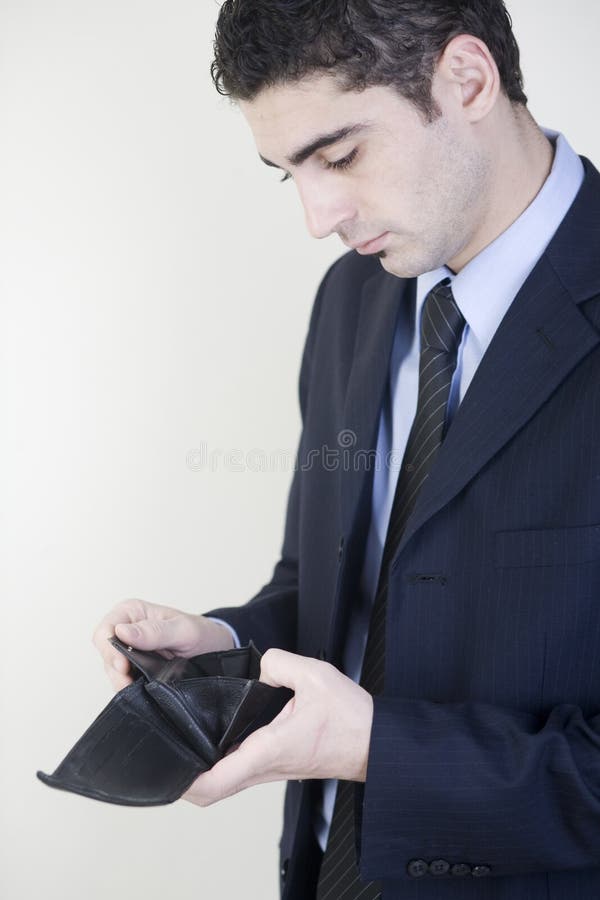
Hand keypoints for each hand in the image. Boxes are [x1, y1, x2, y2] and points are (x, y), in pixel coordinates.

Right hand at [92, 598, 234, 690]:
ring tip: (142, 688)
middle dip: (116, 671)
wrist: (217, 650)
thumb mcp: (184, 630)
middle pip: (105, 653)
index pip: (105, 631)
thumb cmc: (201, 633)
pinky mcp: (136, 669)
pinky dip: (130, 688)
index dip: (109, 650)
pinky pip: (123, 681)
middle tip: (131, 684)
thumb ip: (155, 631)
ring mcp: (130, 651)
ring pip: (112, 671)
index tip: (123, 666)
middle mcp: (127, 630)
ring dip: (123, 682)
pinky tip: (143, 690)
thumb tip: (122, 632)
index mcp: (133, 613)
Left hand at [182, 649, 373, 805]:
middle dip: (183, 778)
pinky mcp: (279, 765)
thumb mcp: (314, 675)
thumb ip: (278, 663)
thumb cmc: (350, 717)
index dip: (184, 783)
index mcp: (267, 750)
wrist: (375, 741)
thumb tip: (257, 668)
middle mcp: (265, 767)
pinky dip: (220, 762)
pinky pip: (240, 771)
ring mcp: (272, 770)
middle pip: (211, 790)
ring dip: (200, 771)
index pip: (214, 782)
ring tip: (182, 742)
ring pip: (225, 782)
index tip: (164, 768)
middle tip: (163, 751)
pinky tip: (217, 737)